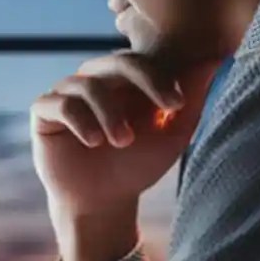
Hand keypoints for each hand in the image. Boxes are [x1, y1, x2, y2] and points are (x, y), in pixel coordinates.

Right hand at [31, 51, 214, 216]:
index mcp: (123, 82)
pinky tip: (93, 142)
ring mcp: (66, 94)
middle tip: (160, 114)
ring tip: (122, 142)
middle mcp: (94, 81)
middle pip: (115, 62)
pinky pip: (58, 103)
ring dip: (109, 113)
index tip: (177, 105)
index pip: (140, 61)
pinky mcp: (43, 112)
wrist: (102, 202)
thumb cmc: (136, 166)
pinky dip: (78, 120)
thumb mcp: (172, 134)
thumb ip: (191, 97)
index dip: (159, 77)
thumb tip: (216, 58)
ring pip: (87, 84)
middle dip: (142, 83)